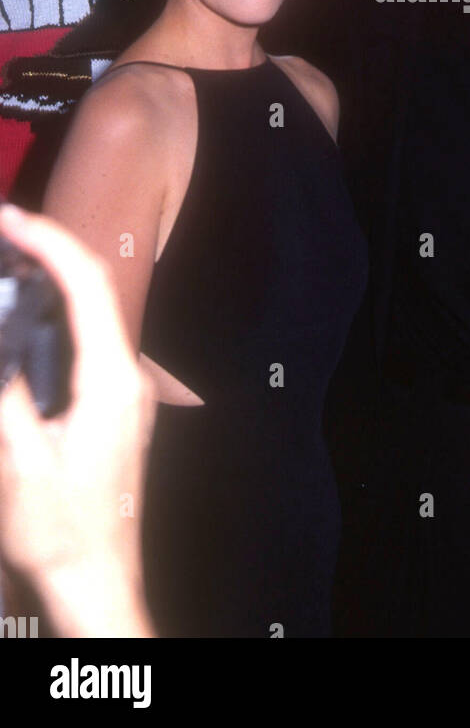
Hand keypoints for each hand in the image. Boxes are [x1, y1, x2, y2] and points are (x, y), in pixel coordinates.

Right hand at [0, 205, 154, 634]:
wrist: (98, 579)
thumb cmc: (62, 528)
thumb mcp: (18, 462)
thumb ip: (5, 392)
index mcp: (111, 378)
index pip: (87, 285)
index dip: (50, 242)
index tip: (11, 219)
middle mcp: (127, 375)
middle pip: (94, 289)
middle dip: (50, 249)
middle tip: (4, 229)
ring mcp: (125, 389)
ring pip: (93, 312)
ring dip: (54, 278)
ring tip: (11, 256)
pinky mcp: (113, 405)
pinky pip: (89, 339)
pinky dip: (59, 312)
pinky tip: (27, 313)